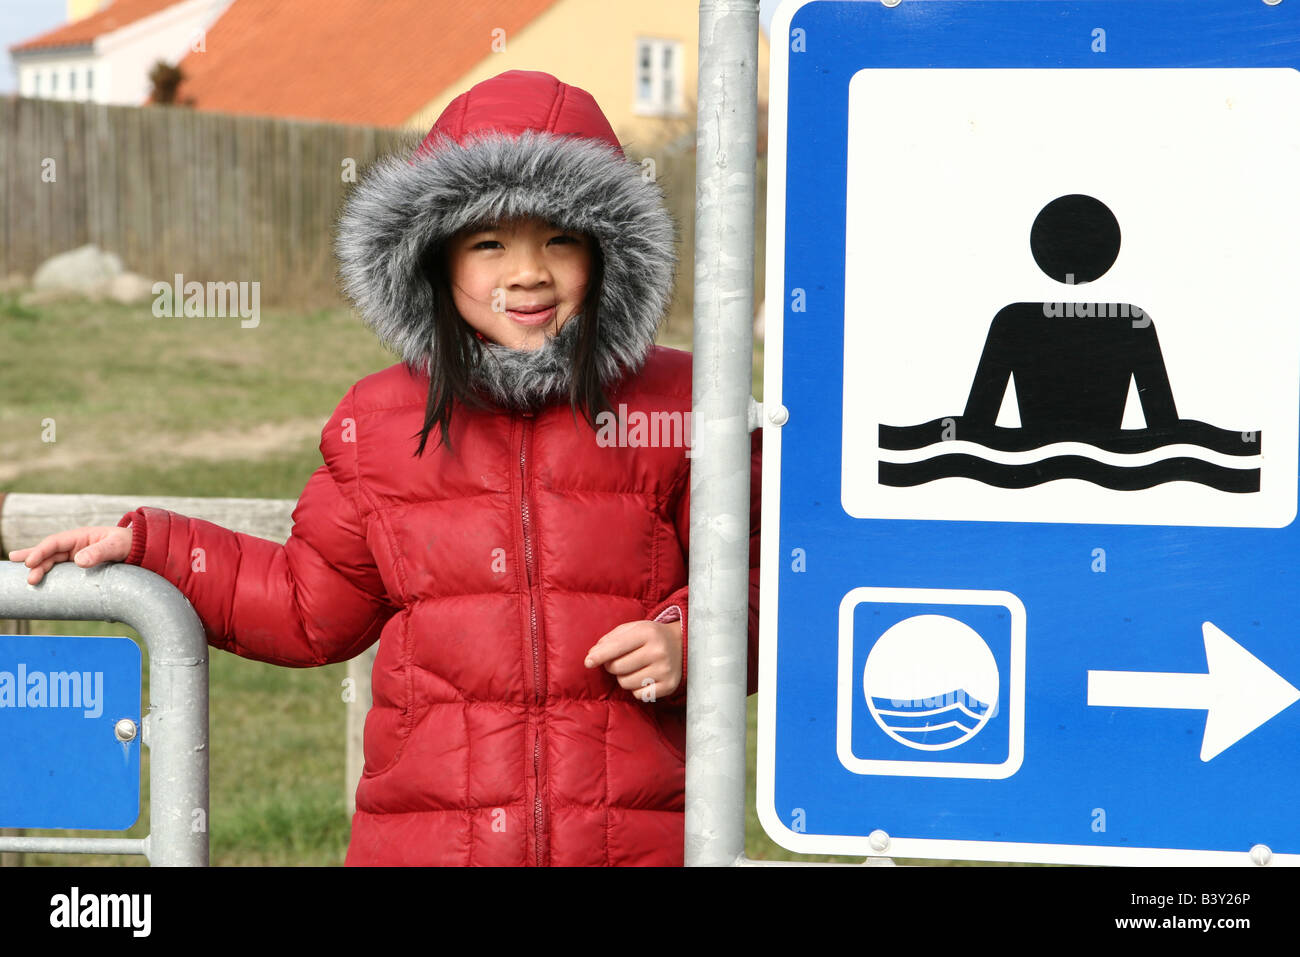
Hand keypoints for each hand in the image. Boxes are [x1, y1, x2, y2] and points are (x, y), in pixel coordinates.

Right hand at [7, 526, 132, 585]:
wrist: (142, 551)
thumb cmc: (129, 544)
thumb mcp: (116, 546)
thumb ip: (100, 551)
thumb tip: (79, 561)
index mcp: (80, 536)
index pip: (54, 543)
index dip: (41, 551)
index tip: (30, 562)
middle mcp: (75, 546)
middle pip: (50, 553)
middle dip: (34, 559)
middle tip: (19, 566)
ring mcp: (77, 557)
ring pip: (53, 562)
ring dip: (38, 568)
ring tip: (25, 576)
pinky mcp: (81, 569)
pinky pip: (62, 571)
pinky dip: (50, 574)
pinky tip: (40, 580)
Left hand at [584, 619, 682, 701]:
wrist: (682, 643)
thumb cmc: (650, 636)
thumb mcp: (633, 628)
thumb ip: (610, 639)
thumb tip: (591, 656)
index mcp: (648, 632)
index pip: (617, 646)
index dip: (599, 655)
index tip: (587, 662)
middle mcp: (658, 651)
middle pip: (618, 667)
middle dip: (612, 666)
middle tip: (620, 660)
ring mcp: (665, 670)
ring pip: (626, 683)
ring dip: (624, 677)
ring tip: (634, 668)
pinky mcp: (669, 685)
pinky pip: (639, 694)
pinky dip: (636, 688)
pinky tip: (644, 677)